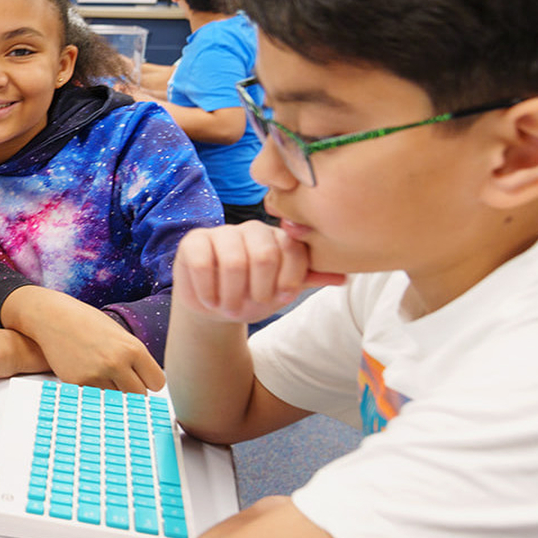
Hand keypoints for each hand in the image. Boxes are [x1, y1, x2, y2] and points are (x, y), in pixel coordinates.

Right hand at [31, 295, 165, 393]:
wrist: (52, 317)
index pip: (157, 383)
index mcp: (133, 348)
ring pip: (116, 398)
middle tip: (123, 381)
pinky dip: (93, 390)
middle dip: (133, 391)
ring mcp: (96, 374)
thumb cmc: (87, 322)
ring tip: (100, 371)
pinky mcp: (78, 383)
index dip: (149, 382)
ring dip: (112, 391)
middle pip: (138, 396)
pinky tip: (86, 371)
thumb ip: (133, 358)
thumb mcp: (119, 335)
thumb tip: (144, 384)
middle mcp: (117, 363)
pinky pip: (94, 396)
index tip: (143, 380)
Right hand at [174, 222, 345, 325]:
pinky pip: (204, 265)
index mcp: (279, 237)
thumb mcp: (282, 291)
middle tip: (250, 307)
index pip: (293, 251)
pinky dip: (209, 291)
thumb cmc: (252, 295)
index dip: (287, 282)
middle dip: (257, 291)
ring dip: (232, 296)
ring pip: (234, 261)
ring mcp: (222, 232)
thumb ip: (306, 279)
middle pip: (264, 256)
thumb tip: (343, 277)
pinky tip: (211, 300)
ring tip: (229, 308)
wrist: (215, 306)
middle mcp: (253, 229)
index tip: (279, 299)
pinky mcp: (194, 241)